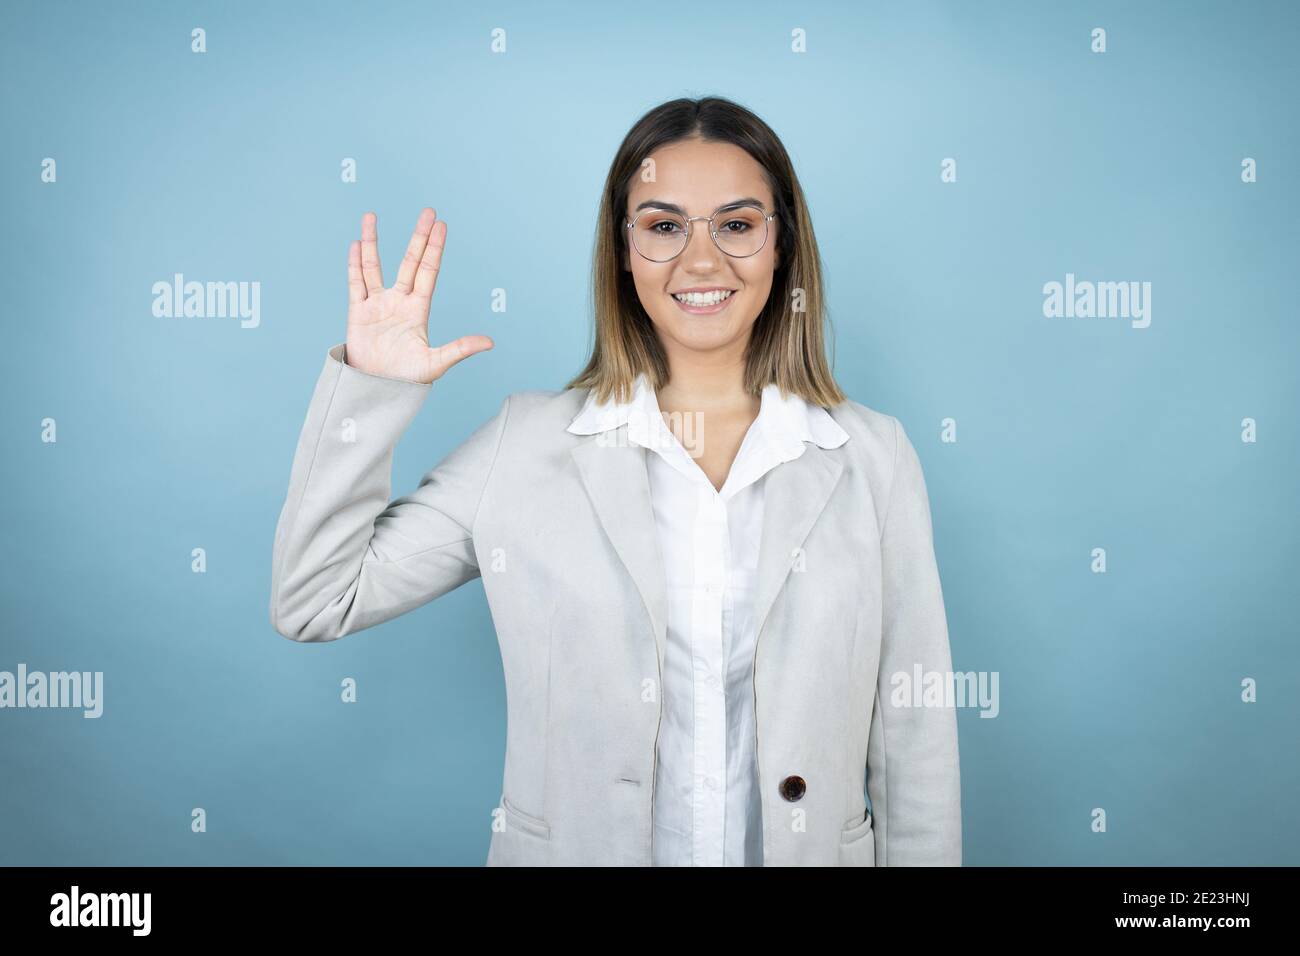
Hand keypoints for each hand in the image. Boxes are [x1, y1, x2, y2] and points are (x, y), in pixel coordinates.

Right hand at [343, 208, 492, 383]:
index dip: (434, 249)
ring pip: (374, 266)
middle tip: (428, 211)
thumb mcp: (436, 364)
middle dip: (418, 238)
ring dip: (373, 242)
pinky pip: (355, 283)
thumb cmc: (408, 380)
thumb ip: (460, 349)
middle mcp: (399, 301)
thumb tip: (490, 342)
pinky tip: (355, 244)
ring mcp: (377, 305)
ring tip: (371, 216)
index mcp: (418, 309)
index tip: (441, 226)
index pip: (429, 272)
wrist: (378, 391)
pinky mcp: (357, 313)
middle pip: (409, 262)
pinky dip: (354, 264)